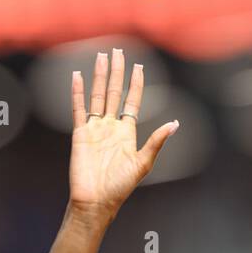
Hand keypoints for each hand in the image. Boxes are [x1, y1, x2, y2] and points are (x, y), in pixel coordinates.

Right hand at [69, 48, 177, 220]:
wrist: (96, 201)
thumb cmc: (120, 187)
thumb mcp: (143, 163)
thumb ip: (157, 142)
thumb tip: (175, 123)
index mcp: (127, 132)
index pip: (132, 101)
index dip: (136, 83)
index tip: (139, 66)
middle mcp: (111, 127)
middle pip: (115, 93)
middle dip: (118, 72)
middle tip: (118, 51)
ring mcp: (94, 129)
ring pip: (98, 95)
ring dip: (100, 76)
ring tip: (101, 56)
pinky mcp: (80, 134)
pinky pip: (78, 109)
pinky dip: (77, 92)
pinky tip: (76, 76)